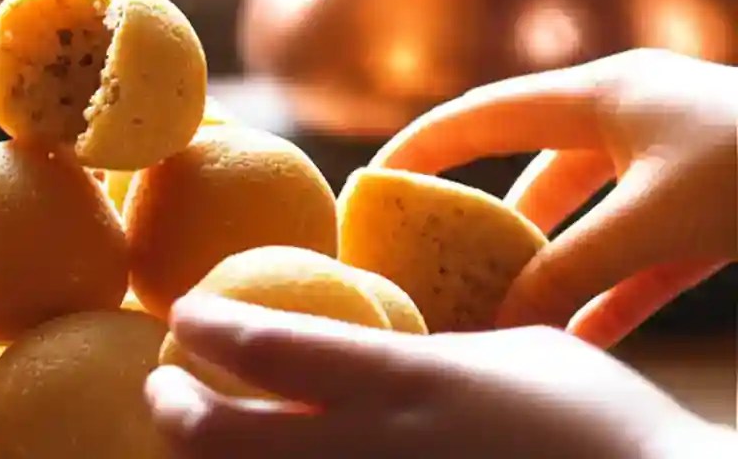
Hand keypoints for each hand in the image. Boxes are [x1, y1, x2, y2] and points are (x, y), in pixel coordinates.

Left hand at [146, 294, 735, 458]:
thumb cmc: (598, 427)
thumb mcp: (518, 356)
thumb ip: (437, 351)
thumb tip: (392, 345)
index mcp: (403, 382)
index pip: (267, 344)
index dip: (206, 326)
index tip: (182, 314)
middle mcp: (369, 452)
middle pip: (222, 439)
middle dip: (173, 412)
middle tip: (162, 390)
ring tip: (203, 440)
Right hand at [370, 49, 736, 346]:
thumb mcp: (653, 222)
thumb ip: (572, 271)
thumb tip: (504, 319)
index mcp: (601, 94)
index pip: (484, 115)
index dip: (423, 147)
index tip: (375, 183)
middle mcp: (629, 115)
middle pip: (533, 168)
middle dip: (489, 222)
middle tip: (442, 259)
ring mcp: (671, 156)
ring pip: (588, 214)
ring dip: (552, 264)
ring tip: (505, 307)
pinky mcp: (709, 200)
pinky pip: (642, 249)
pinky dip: (612, 288)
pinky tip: (584, 336)